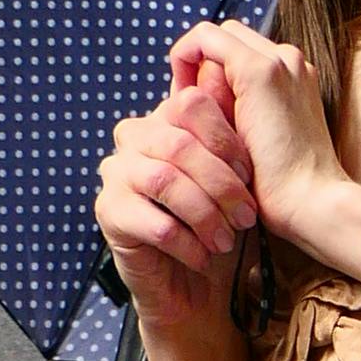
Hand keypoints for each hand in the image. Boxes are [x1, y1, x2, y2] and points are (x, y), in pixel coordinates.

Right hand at [95, 76, 257, 339]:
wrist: (200, 286)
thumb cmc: (222, 224)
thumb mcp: (236, 178)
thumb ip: (232, 129)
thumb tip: (227, 74)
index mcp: (165, 120)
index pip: (190, 103)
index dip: (226, 138)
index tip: (252, 176)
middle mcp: (134, 138)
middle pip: (178, 143)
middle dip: (220, 182)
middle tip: (246, 215)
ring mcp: (115, 173)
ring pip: (165, 179)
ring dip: (205, 213)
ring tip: (227, 238)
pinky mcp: (108, 212)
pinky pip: (152, 220)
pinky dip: (187, 242)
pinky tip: (204, 255)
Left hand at [172, 19, 360, 282]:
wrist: (311, 203)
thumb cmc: (283, 189)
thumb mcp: (254, 142)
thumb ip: (235, 115)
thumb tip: (194, 100)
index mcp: (294, 77)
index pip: (241, 51)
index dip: (212, 69)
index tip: (196, 107)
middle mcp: (290, 61)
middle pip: (229, 37)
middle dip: (201, 61)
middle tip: (183, 101)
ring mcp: (279, 62)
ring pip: (218, 35)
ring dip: (194, 62)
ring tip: (184, 103)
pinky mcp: (261, 72)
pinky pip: (206, 41)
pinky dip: (185, 58)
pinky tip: (181, 96)